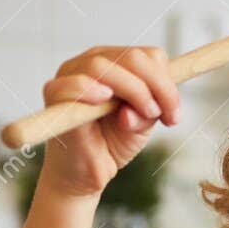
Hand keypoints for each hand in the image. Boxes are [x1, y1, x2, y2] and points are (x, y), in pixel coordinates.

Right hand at [37, 46, 181, 197]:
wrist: (87, 171)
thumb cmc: (113, 141)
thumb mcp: (143, 124)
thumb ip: (149, 109)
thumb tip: (141, 108)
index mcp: (117, 64)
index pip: (148, 56)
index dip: (168, 83)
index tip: (174, 116)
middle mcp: (92, 63)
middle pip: (132, 57)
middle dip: (157, 87)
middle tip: (162, 116)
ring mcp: (70, 75)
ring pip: (103, 66)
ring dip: (132, 90)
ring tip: (138, 117)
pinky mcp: (54, 95)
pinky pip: (70, 84)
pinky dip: (88, 88)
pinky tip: (103, 99)